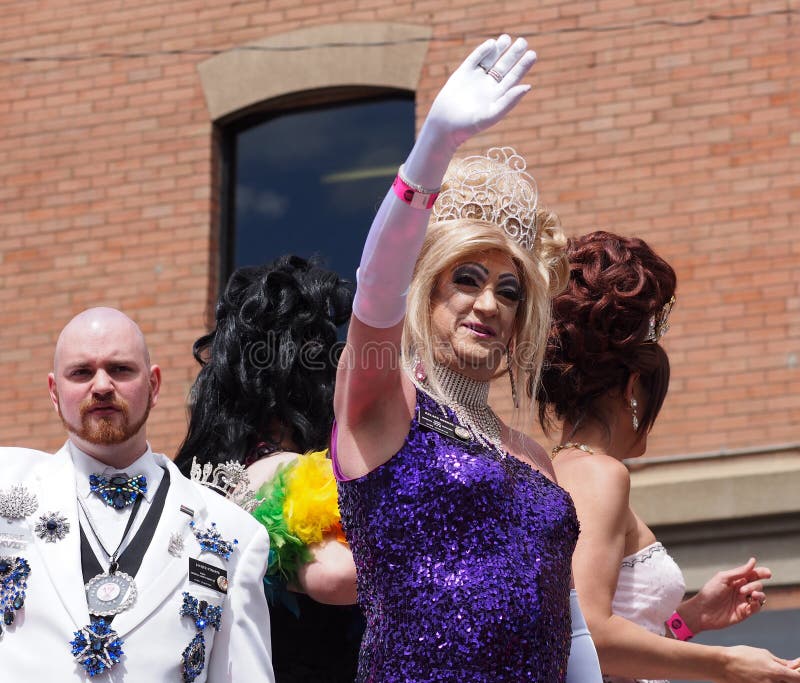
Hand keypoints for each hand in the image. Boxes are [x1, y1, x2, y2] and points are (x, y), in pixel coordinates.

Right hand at [424, 34, 537, 151]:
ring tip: (507, 38)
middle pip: (504, 66)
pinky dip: (483, 51)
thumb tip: (528, 86)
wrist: (444, 125)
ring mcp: (475, 78)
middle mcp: (488, 86)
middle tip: (523, 42)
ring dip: (499, 49)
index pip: (514, 77)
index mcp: (498, 96)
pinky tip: (491, 44)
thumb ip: (509, 101)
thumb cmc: (468, 125)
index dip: (523, 66)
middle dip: (513, 54)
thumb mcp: (492, 114)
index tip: (532, 54)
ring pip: (490, 60)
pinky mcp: (463, 73)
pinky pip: (475, 59)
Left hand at [681, 557, 770, 632]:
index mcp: (735, 580)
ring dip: (758, 594)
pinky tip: (751, 603)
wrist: (702, 611)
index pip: (752, 574)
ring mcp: (743, 601)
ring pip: (760, 596)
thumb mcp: (724, 578)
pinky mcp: (744, 613)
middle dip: (754, 585)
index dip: (762, 573)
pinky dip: (757, 604)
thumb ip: (740, 572)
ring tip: (750, 595)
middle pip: (757, 584)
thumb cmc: (710, 592)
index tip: (767, 573)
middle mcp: (740, 590)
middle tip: (742, 590)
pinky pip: (756, 607)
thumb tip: (754, 561)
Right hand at [718, 645, 799, 682]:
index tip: (797, 671)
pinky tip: (761, 677)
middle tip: (783, 672)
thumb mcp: (762, 653)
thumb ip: (779, 662)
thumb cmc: (740, 656)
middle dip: (789, 679)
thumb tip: (791, 665)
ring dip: (778, 680)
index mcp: (776, 671)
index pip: (799, 678)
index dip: (799, 674)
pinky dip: (768, 682)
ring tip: (767, 674)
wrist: (722, 665)